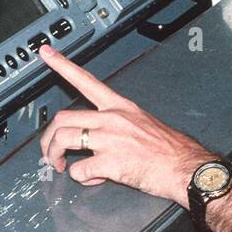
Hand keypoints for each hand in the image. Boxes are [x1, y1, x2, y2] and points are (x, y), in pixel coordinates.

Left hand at [37, 44, 215, 206]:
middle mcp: (112, 119)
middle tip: (50, 152)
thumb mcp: (143, 123)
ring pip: (64, 140)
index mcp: (119, 107)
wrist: (186, 168)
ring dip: (55, 156)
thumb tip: (98, 141)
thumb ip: (116, 126)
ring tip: (61, 167)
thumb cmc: (169, 150)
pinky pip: (79, 170)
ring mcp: (110, 139)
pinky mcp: (110, 162)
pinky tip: (93, 179)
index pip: (86, 80)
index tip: (45, 53)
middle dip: (49, 138)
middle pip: (63, 118)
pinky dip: (81, 178)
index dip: (62, 65)